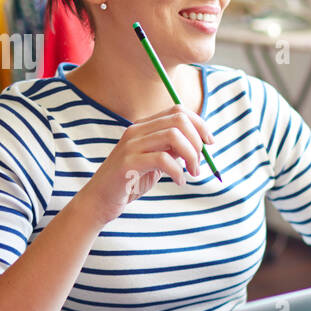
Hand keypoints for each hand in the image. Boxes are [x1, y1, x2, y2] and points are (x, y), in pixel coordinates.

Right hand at [76, 105, 215, 226]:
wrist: (100, 200)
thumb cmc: (131, 181)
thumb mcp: (157, 161)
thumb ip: (173, 149)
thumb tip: (200, 144)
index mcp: (144, 126)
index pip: (178, 111)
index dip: (200, 124)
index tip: (210, 143)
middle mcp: (137, 130)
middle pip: (179, 120)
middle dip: (197, 141)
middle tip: (199, 163)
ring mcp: (131, 145)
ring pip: (173, 136)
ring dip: (191, 156)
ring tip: (192, 173)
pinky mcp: (128, 163)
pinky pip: (163, 159)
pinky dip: (178, 172)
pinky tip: (179, 182)